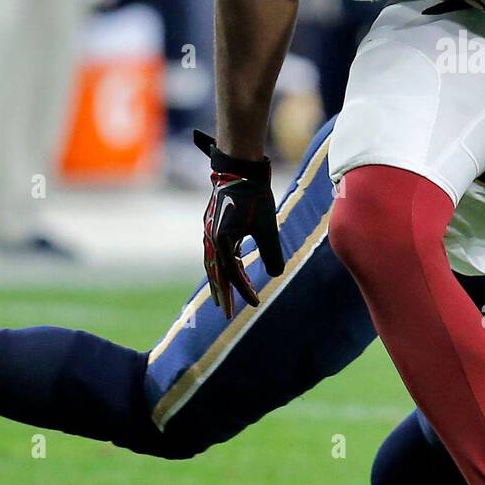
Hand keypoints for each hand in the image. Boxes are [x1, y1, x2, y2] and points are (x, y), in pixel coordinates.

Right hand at [195, 130, 284, 316]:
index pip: (232, 274)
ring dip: (219, 280)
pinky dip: (221, 264)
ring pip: (212, 263)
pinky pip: (214, 251)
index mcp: (223, 240)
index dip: (244, 291)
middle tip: (226, 313)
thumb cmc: (256, 197)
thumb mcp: (268, 227)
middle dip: (223, 294)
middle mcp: (211, 238)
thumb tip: (275, 275)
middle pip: (216, 273)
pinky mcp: (211, 225)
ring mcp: (209, 231)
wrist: (240, 171)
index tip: (255, 303)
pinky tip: (231, 269)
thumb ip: (271, 252)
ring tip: (224, 297)